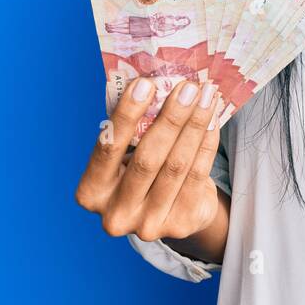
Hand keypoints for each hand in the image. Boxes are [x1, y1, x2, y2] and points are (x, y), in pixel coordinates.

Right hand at [75, 77, 223, 242]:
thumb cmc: (141, 169)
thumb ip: (132, 128)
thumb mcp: (126, 154)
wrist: (171, 210)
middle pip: (148, 158)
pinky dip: (207, 143)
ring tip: (206, 96)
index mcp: (91, 192)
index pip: (108, 148)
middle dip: (170, 118)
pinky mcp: (181, 224)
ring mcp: (149, 224)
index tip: (145, 83)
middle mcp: (116, 213)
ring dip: (195, 125)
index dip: (127, 115)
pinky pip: (198, 175)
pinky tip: (212, 119)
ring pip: (177, 166)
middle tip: (187, 87)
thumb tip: (154, 80)